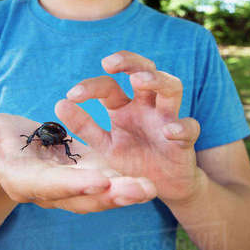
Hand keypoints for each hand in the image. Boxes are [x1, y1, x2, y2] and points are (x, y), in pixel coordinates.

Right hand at [0, 110, 155, 213]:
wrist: (8, 148)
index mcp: (22, 179)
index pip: (47, 185)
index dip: (71, 184)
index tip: (97, 181)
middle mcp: (50, 190)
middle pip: (81, 197)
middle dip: (110, 196)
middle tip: (141, 190)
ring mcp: (69, 184)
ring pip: (98, 193)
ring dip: (125, 192)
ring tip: (152, 188)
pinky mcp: (83, 173)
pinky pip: (106, 180)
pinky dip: (125, 181)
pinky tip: (149, 177)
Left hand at [55, 51, 201, 204]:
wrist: (161, 188)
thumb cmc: (133, 161)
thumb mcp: (104, 146)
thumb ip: (85, 126)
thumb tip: (60, 103)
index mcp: (124, 106)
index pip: (109, 85)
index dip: (91, 86)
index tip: (72, 95)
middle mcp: (147, 106)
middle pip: (144, 69)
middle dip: (129, 61)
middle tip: (109, 63)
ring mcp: (167, 120)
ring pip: (171, 87)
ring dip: (157, 80)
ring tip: (140, 81)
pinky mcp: (185, 141)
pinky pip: (190, 128)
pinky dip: (182, 127)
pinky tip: (169, 131)